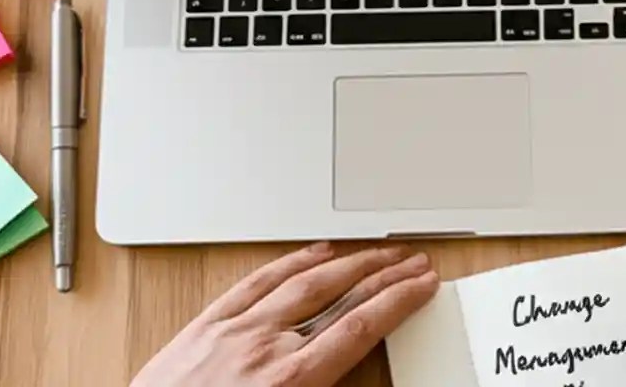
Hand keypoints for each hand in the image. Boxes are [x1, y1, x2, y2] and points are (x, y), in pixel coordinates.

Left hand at [131, 242, 438, 386]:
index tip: (421, 284)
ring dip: (345, 261)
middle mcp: (265, 347)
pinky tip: (309, 254)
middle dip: (382, 274)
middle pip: (339, 296)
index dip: (398, 300)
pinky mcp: (204, 326)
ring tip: (374, 251)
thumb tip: (360, 374)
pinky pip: (255, 282)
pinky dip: (288, 263)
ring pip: (301, 281)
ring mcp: (233, 330)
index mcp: (290, 381)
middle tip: (412, 261)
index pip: (359, 327)